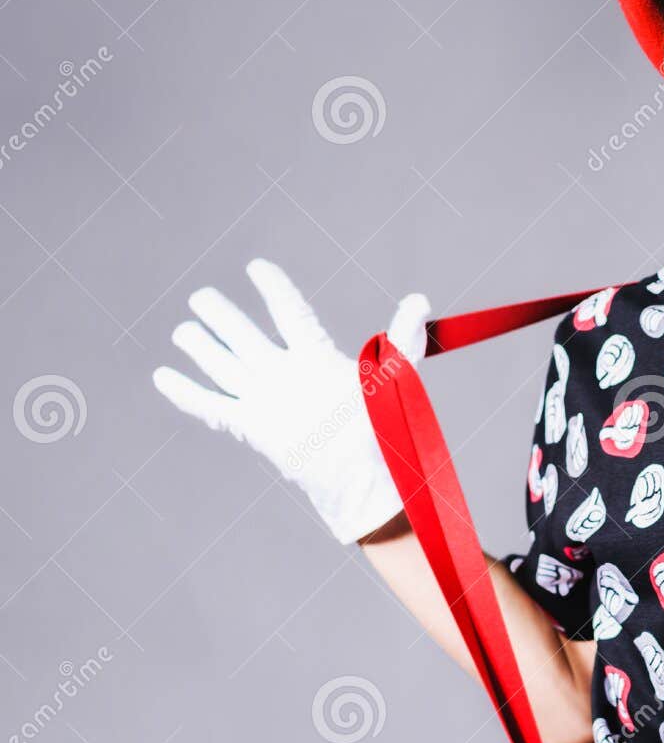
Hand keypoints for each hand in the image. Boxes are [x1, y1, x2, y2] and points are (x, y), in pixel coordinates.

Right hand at [151, 259, 428, 543]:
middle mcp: (287, 373)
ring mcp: (267, 398)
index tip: (256, 266)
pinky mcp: (253, 426)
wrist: (367, 476)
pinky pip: (212, 405)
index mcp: (317, 355)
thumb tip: (420, 300)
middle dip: (223, 317)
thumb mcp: (397, 376)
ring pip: (226, 365)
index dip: (274, 289)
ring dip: (202, 347)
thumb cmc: (385, 426)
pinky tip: (164, 376)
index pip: (289, 313)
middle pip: (247, 336)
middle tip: (201, 296)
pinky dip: (186, 392)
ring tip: (184, 329)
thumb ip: (404, 336)